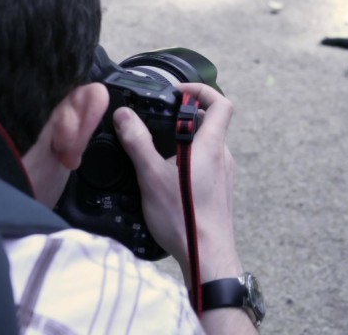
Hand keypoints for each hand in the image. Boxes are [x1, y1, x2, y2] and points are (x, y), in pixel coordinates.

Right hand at [113, 83, 241, 282]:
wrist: (207, 257)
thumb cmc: (184, 218)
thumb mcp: (151, 176)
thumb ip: (137, 142)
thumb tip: (124, 116)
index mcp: (210, 145)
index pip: (221, 103)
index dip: (201, 91)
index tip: (178, 93)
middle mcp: (222, 156)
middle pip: (211, 122)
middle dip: (185, 117)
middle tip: (160, 121)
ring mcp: (223, 174)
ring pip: (207, 145)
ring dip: (186, 141)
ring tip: (159, 152)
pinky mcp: (219, 190)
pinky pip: (206, 164)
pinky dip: (189, 161)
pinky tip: (168, 178)